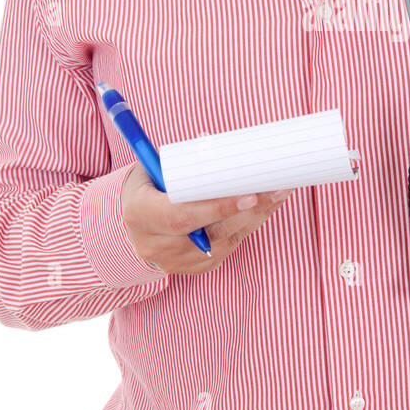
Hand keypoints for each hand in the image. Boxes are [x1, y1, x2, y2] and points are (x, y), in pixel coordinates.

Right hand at [121, 162, 293, 275]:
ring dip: (255, 217)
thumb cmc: (148, 185)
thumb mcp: (154, 167)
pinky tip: (264, 208)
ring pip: (224, 242)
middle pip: (210, 233)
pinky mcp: (193, 268)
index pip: (183, 216)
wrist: (130, 222)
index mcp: (140, 214)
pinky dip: (246, 228)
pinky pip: (227, 249)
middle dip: (247, 211)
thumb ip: (182, 161)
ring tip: (278, 193)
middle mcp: (155, 245)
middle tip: (276, 189)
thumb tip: (212, 141)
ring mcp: (174, 261)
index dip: (217, 208)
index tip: (249, 194)